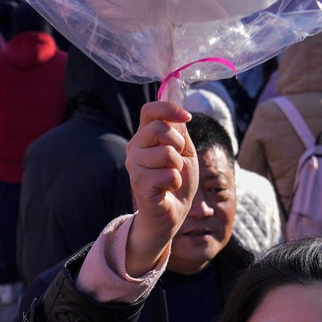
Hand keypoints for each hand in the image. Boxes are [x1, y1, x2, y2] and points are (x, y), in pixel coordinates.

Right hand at [125, 101, 195, 275]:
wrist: (172, 213)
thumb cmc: (177, 181)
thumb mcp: (184, 152)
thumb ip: (180, 133)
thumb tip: (180, 115)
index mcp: (144, 136)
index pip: (150, 110)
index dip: (169, 109)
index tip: (187, 117)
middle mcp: (134, 148)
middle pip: (159, 128)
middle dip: (178, 144)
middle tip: (178, 160)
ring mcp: (134, 165)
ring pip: (166, 152)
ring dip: (178, 166)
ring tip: (172, 176)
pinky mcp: (140, 184)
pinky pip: (168, 174)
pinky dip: (176, 182)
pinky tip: (169, 188)